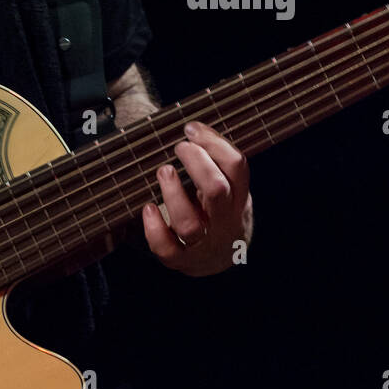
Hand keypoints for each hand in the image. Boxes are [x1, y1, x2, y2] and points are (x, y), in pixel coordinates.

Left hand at [141, 121, 253, 276]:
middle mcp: (225, 221)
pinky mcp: (183, 261)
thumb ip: (218, 163)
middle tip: (180, 147)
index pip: (237, 166)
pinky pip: (167, 249)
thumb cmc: (222, 211)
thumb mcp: (231, 187)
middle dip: (196, 163)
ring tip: (164, 171)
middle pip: (216, 190)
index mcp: (240, 197)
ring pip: (189, 224)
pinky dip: (154, 228)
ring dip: (172, 194)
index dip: (214, 143)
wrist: (225, 257)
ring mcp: (204, 243)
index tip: (192, 129)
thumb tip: (192, 127)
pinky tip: (148, 208)